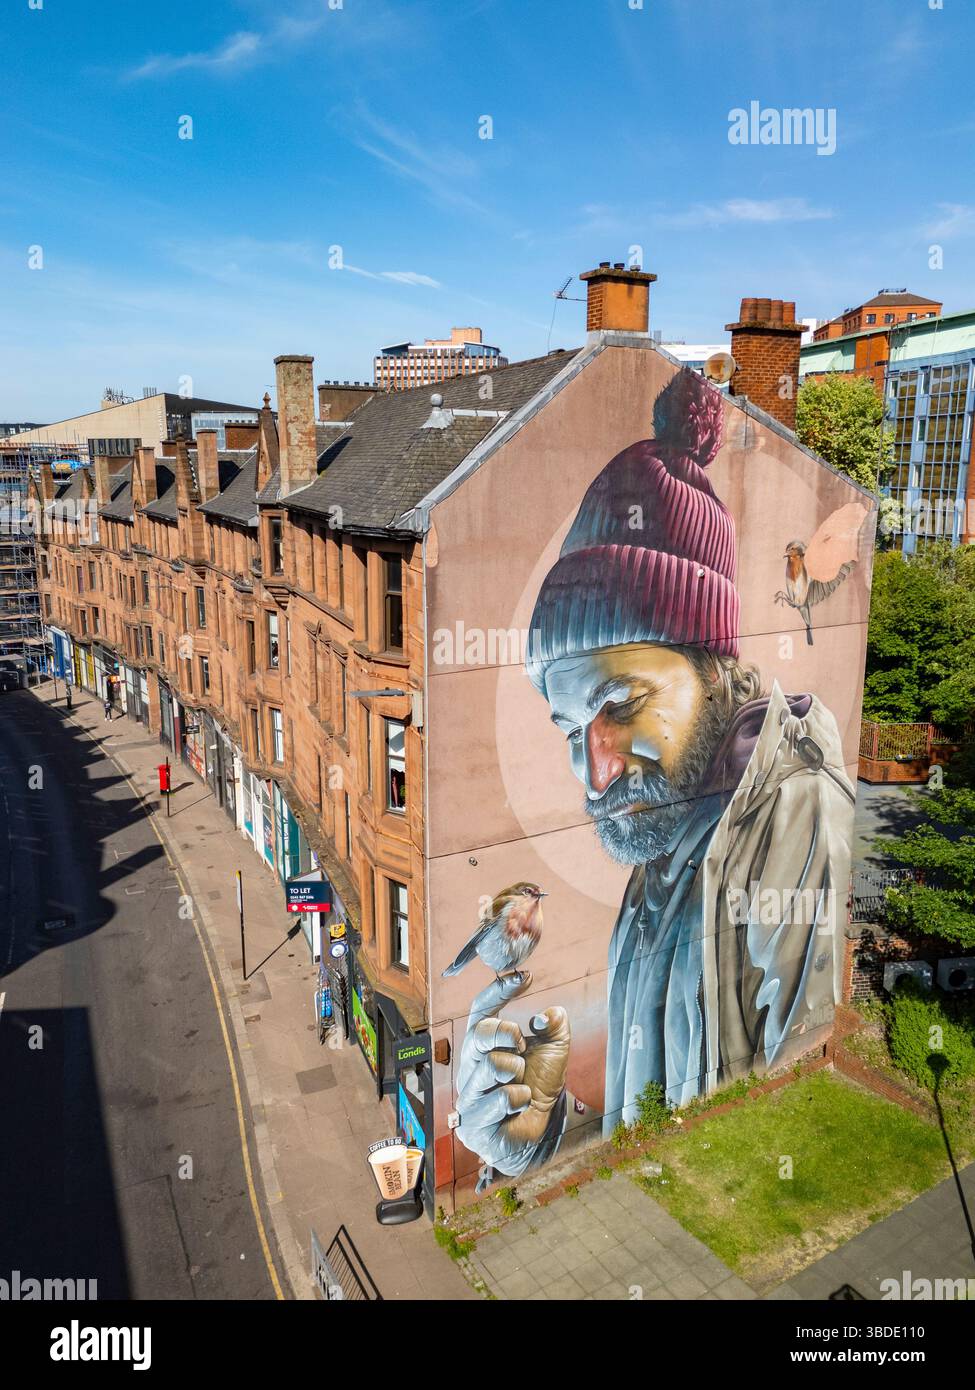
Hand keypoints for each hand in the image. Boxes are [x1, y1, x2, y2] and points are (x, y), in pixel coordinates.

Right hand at [455, 971, 569, 1185]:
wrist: (540, 1128)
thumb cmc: (538, 1083)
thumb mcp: (554, 1049)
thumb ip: (554, 1025)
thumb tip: (546, 1015)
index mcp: (483, 1044)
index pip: (482, 1010)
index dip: (499, 991)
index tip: (525, 977)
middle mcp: (470, 1065)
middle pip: (480, 1034)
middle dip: (508, 1033)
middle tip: (522, 1044)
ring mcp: (469, 1095)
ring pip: (493, 1066)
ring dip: (518, 1072)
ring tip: (522, 1082)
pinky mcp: (475, 1123)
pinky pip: (503, 1099)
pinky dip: (522, 1100)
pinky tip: (520, 1105)